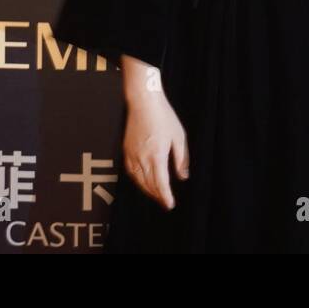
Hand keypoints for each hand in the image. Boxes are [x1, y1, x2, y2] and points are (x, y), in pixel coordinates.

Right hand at [121, 59, 188, 210]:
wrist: (144, 103)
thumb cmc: (164, 117)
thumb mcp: (179, 137)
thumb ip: (181, 159)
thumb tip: (182, 177)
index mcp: (157, 155)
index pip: (160, 184)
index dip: (165, 196)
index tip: (170, 204)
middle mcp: (142, 158)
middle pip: (148, 185)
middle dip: (157, 196)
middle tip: (165, 202)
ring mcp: (132, 155)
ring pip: (138, 180)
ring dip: (147, 190)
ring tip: (156, 194)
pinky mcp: (126, 150)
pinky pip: (131, 172)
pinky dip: (137, 180)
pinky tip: (143, 181)